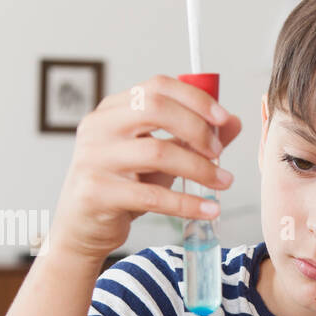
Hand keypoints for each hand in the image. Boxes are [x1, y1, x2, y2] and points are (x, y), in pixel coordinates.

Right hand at [47, 75, 242, 261]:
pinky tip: (209, 209)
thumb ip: (193, 139)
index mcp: (112, 110)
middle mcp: (99, 127)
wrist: (82, 228)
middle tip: (220, 152)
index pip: (156, 87)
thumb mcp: (160, 159)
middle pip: (154, 109)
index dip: (195, 99)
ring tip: (223, 182)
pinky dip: (187, 203)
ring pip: (157, 152)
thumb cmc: (123, 187)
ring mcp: (94, 158)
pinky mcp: (96, 192)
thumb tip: (233, 122)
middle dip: (197, 129)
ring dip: (199, 169)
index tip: (223, 119)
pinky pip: (152, 195)